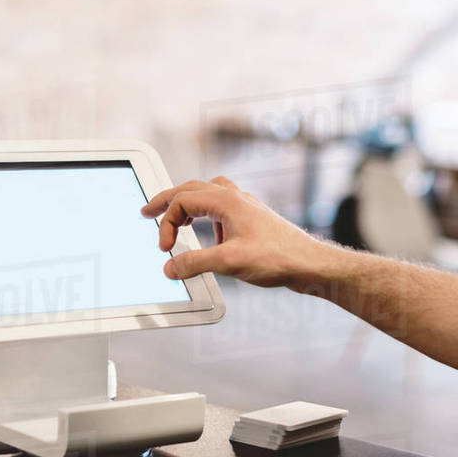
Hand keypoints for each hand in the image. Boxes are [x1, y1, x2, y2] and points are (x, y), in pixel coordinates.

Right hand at [141, 176, 330, 288]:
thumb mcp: (229, 263)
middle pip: (191, 188)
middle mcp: (235, 198)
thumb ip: (195, 263)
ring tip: (175, 219)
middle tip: (148, 211)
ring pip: (207, 192)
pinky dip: (206, 213)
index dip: (167, 222)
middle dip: (167, 200)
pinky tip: (209, 233)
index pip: (183, 200)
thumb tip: (170, 268)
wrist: (309, 263)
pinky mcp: (252, 218)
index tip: (165, 248)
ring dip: (187, 203)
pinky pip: (221, 205)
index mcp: (227, 201)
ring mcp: (245, 206)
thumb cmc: (278, 257)